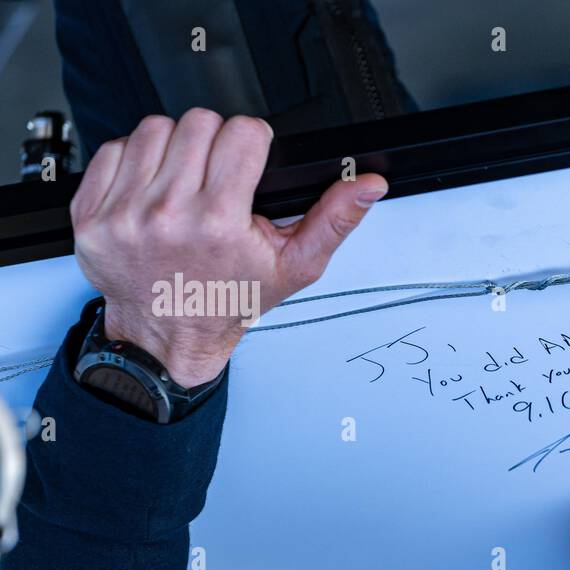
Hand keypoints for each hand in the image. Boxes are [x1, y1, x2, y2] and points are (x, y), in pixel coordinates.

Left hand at [69, 109, 387, 386]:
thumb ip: (335, 220)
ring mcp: (124, 213)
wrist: (171, 335)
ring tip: (186, 183)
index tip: (250, 163)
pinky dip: (135, 161)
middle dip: (215, 143)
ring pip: (155, 128)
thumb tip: (367, 185)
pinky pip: (113, 149)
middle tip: (219, 177)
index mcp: (219, 223)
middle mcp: (167, 215)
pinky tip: (153, 190)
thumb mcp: (294, 266)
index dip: (253, 143)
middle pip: (198, 124)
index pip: (241, 133)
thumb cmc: (229, 300)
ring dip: (175, 147)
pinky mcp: (92, 213)